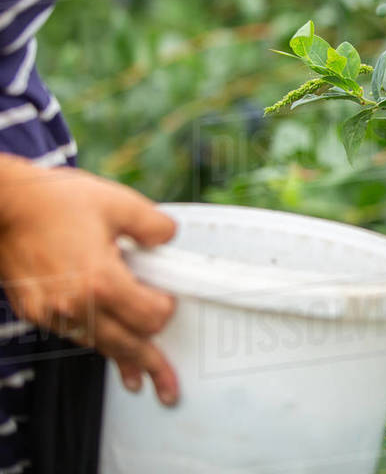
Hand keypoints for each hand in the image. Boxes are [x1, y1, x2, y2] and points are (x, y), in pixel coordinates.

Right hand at [0, 156, 177, 405]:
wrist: (2, 205)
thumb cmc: (54, 201)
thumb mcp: (117, 203)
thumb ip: (152, 225)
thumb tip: (168, 238)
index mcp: (100, 280)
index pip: (149, 317)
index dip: (165, 308)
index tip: (167, 299)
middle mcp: (75, 305)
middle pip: (125, 346)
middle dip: (152, 364)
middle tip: (168, 384)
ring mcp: (51, 312)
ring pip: (97, 345)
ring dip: (122, 359)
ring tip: (140, 376)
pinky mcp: (33, 311)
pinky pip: (73, 334)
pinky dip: (93, 341)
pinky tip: (104, 345)